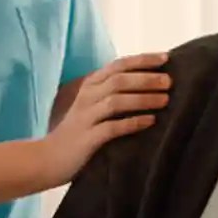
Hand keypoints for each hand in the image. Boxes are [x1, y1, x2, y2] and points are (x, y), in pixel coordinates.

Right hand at [39, 53, 170, 186]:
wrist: (48, 159)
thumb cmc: (78, 132)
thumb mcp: (93, 106)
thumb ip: (113, 93)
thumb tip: (150, 84)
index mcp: (90, 86)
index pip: (118, 65)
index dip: (142, 60)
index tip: (166, 58)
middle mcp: (87, 97)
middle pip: (119, 80)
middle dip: (146, 78)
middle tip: (169, 81)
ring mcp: (86, 117)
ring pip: (116, 101)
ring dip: (143, 98)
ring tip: (165, 100)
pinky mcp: (87, 138)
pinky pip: (112, 127)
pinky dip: (132, 123)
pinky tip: (150, 121)